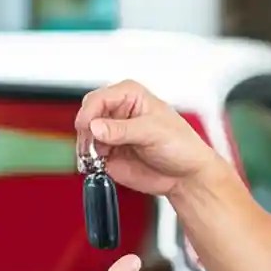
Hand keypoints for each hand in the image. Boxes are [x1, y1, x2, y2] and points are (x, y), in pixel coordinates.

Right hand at [74, 80, 219, 196]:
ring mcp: (111, 133)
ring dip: (87, 148)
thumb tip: (96, 126)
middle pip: (87, 115)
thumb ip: (123, 129)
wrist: (186, 175)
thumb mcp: (153, 132)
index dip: (90, 113)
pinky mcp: (108, 153)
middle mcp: (118, 112)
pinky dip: (89, 161)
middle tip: (94, 146)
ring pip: (85, 136)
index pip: (98, 98)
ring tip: (100, 157)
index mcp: (130, 95)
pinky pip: (88, 155)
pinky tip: (100, 164)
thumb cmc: (181, 145)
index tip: (89, 129)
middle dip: (86, 131)